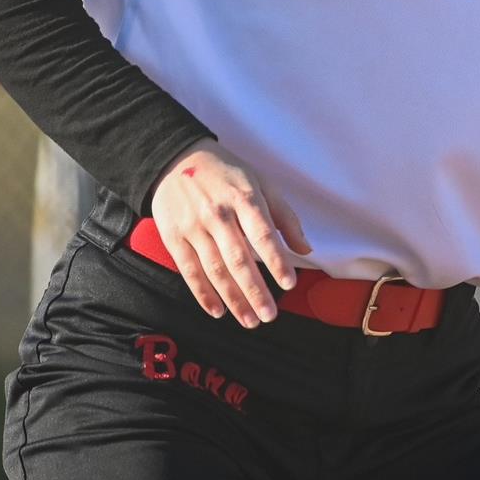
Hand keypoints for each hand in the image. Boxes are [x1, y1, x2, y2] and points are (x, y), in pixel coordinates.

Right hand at [149, 139, 311, 328]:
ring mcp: (194, 227)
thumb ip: (284, 216)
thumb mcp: (261, 182)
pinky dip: (203, 294)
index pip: (263, 235)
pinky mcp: (174, 237)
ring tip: (250, 320)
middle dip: (255, 291)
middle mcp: (218, 214)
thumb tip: (305, 249)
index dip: (276, 261)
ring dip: (233, 299)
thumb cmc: (226, 173)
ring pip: (215, 270)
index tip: (288, 284)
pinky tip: (217, 311)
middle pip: (239, 259)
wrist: (174, 159)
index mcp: (244, 198)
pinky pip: (190, 271)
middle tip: (269, 315)